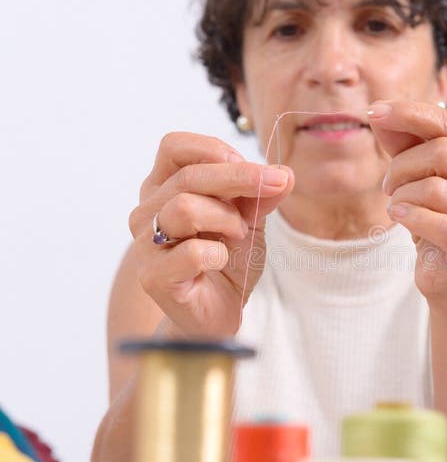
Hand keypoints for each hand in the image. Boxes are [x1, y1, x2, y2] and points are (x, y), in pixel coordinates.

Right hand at [128, 132, 293, 337]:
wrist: (219, 314)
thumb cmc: (226, 261)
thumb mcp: (250, 219)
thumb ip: (261, 194)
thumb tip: (285, 173)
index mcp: (163, 187)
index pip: (174, 146)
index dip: (215, 149)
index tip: (251, 168)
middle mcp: (147, 211)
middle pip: (188, 175)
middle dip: (239, 178)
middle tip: (270, 189)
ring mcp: (146, 244)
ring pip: (185, 208)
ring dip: (226, 218)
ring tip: (238, 235)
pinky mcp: (153, 276)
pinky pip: (191, 252)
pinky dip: (217, 253)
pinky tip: (220, 261)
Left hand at [368, 101, 446, 302]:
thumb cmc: (439, 215)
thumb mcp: (421, 171)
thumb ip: (405, 140)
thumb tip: (380, 112)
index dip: (410, 114)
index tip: (375, 112)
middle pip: (442, 152)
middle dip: (402, 165)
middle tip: (389, 185)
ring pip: (434, 187)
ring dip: (402, 195)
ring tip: (398, 206)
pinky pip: (433, 221)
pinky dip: (407, 215)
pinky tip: (400, 217)